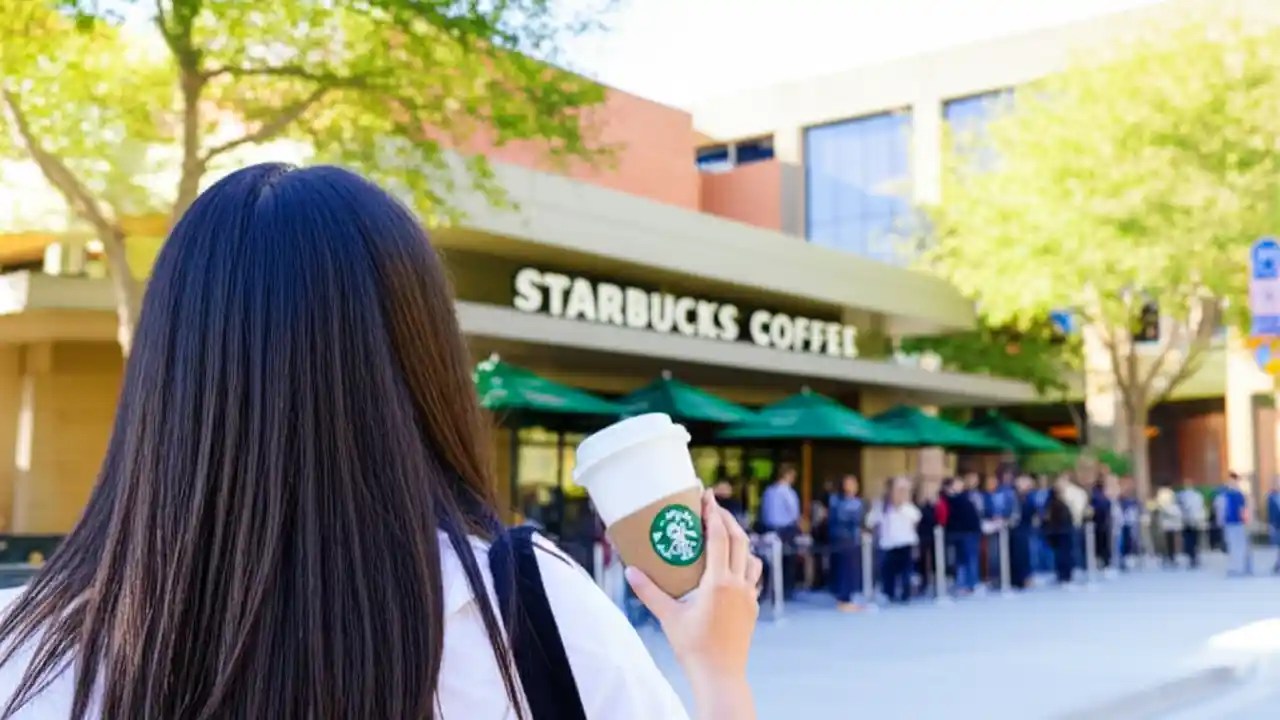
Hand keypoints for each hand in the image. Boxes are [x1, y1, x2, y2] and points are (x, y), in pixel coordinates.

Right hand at [626, 490, 761, 685]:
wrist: (720, 676)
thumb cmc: (693, 647)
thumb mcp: (668, 617)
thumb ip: (649, 592)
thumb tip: (630, 570)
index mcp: (719, 582)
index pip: (720, 537)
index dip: (714, 513)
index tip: (707, 495)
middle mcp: (738, 585)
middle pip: (740, 540)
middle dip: (728, 519)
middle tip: (714, 506)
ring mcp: (749, 596)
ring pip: (751, 557)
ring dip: (740, 540)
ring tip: (725, 533)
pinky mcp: (752, 607)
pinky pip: (753, 577)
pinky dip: (745, 563)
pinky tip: (733, 566)